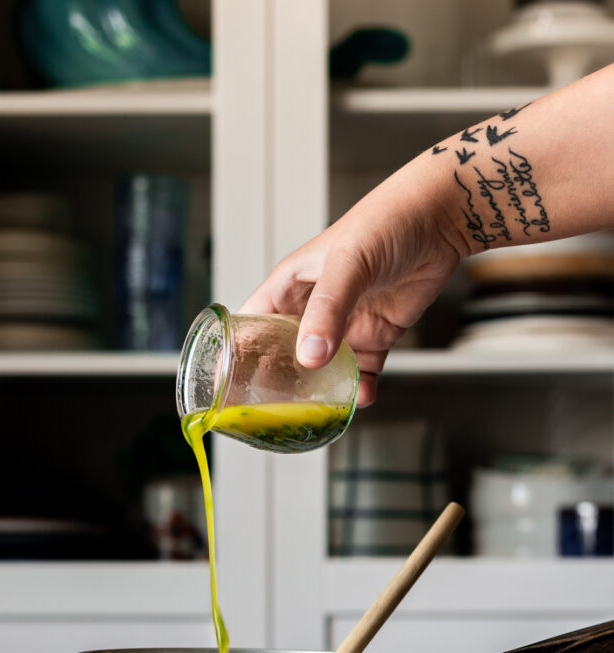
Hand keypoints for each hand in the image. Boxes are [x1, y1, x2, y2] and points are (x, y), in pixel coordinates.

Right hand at [240, 161, 463, 405]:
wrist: (440, 220)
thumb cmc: (386, 222)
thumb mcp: (348, 263)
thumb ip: (328, 309)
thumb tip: (309, 356)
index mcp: (290, 286)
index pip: (253, 324)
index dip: (239, 354)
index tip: (231, 385)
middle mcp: (313, 310)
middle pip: (285, 356)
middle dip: (281, 384)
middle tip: (277, 413)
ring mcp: (344, 326)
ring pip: (324, 371)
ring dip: (324, 392)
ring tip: (322, 413)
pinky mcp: (375, 336)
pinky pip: (362, 372)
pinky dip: (361, 388)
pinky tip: (362, 397)